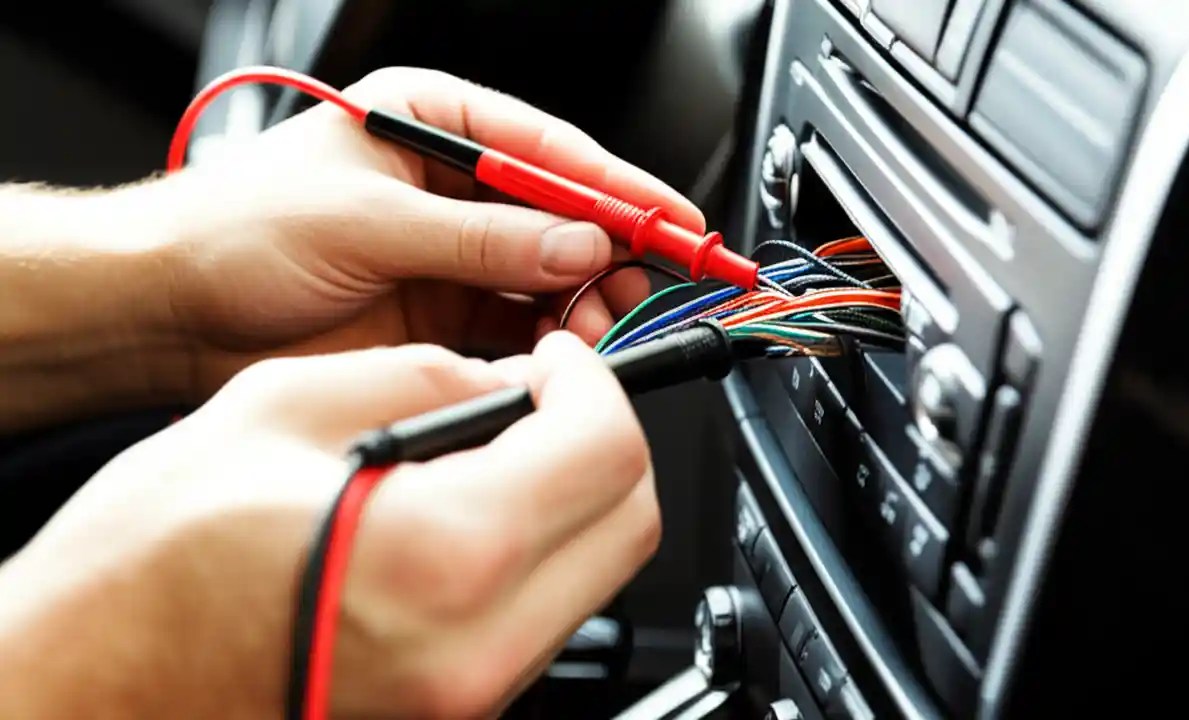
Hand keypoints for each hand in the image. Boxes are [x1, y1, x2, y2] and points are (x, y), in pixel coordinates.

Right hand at [0, 332, 657, 718]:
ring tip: (491, 453)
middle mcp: (478, 647)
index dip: (596, 384)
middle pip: (626, 522)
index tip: (559, 363)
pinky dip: (527, 554)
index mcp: (446, 555)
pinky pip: (537, 618)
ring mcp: (472, 696)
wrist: (91, 689)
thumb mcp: (278, 412)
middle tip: (544, 399)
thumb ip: (419, 379)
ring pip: (591, 574)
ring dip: (566, 498)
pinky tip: (459, 516)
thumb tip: (503, 379)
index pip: (606, 451)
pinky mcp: (453, 711)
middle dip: (600, 440)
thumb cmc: (144, 573)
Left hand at [141, 67, 703, 397]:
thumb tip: (577, 246)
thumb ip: (481, 241)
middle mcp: (452, 186)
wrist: (171, 313)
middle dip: (612, 250)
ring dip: (584, 301)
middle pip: (563, 214)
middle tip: (647, 286)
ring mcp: (452, 253)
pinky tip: (562, 350)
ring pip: (550, 274)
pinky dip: (548, 338)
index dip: (620, 188)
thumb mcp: (367, 224)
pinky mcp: (444, 313)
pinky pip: (519, 321)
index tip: (675, 222)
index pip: (549, 151)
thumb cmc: (237, 234)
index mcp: (433, 124)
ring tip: (599, 327)